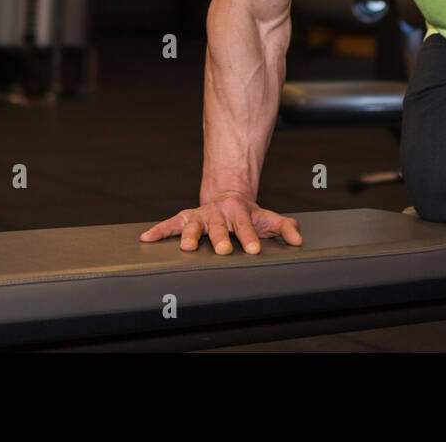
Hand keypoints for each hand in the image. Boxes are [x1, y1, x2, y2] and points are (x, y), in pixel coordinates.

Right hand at [139, 191, 302, 254]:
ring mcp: (201, 215)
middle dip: (219, 238)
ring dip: (189, 236)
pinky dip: (158, 230)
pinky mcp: (186, 218)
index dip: (250, 237)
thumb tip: (298, 240)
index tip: (254, 249)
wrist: (228, 196)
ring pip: (193, 225)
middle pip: (219, 226)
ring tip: (186, 248)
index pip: (247, 226)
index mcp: (240, 213)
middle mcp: (218, 213)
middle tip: (222, 249)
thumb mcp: (269, 218)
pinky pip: (170, 224)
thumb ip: (285, 227)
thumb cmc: (249, 214)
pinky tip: (147, 237)